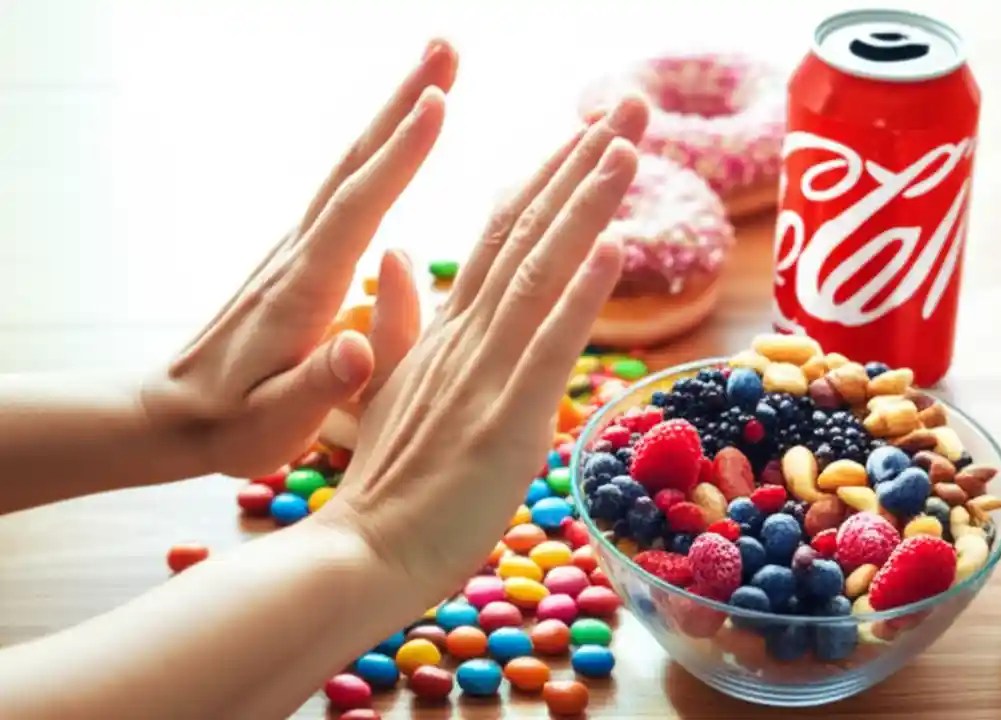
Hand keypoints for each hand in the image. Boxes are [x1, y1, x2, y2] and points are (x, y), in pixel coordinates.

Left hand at [141, 40, 457, 477]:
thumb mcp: (270, 425)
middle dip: (402, 104)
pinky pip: (350, 187)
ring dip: (394, 113)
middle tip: (447, 49)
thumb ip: (316, 388)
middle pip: (355, 164)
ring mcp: (298, 247)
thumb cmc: (230, 426)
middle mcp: (298, 254)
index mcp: (301, 291)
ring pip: (352, 167)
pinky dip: (381, 147)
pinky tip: (402, 130)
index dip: (398, 158)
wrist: (174, 412)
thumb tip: (358, 350)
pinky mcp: (303, 252)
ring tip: (437, 68)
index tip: (437, 103)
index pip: (355, 211)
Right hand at [315, 98, 647, 600]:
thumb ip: (395, 320)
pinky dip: (582, 291)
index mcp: (448, 329)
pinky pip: (548, 343)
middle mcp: (470, 335)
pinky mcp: (506, 419)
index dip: (548, 178)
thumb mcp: (384, 388)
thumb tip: (396, 255)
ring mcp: (487, 373)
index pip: (503, 235)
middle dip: (583, 162)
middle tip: (631, 101)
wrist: (362, 551)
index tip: (588, 131)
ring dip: (588, 203)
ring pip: (542, 270)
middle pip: (531, 230)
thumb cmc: (388, 480)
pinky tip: (613, 240)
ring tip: (626, 142)